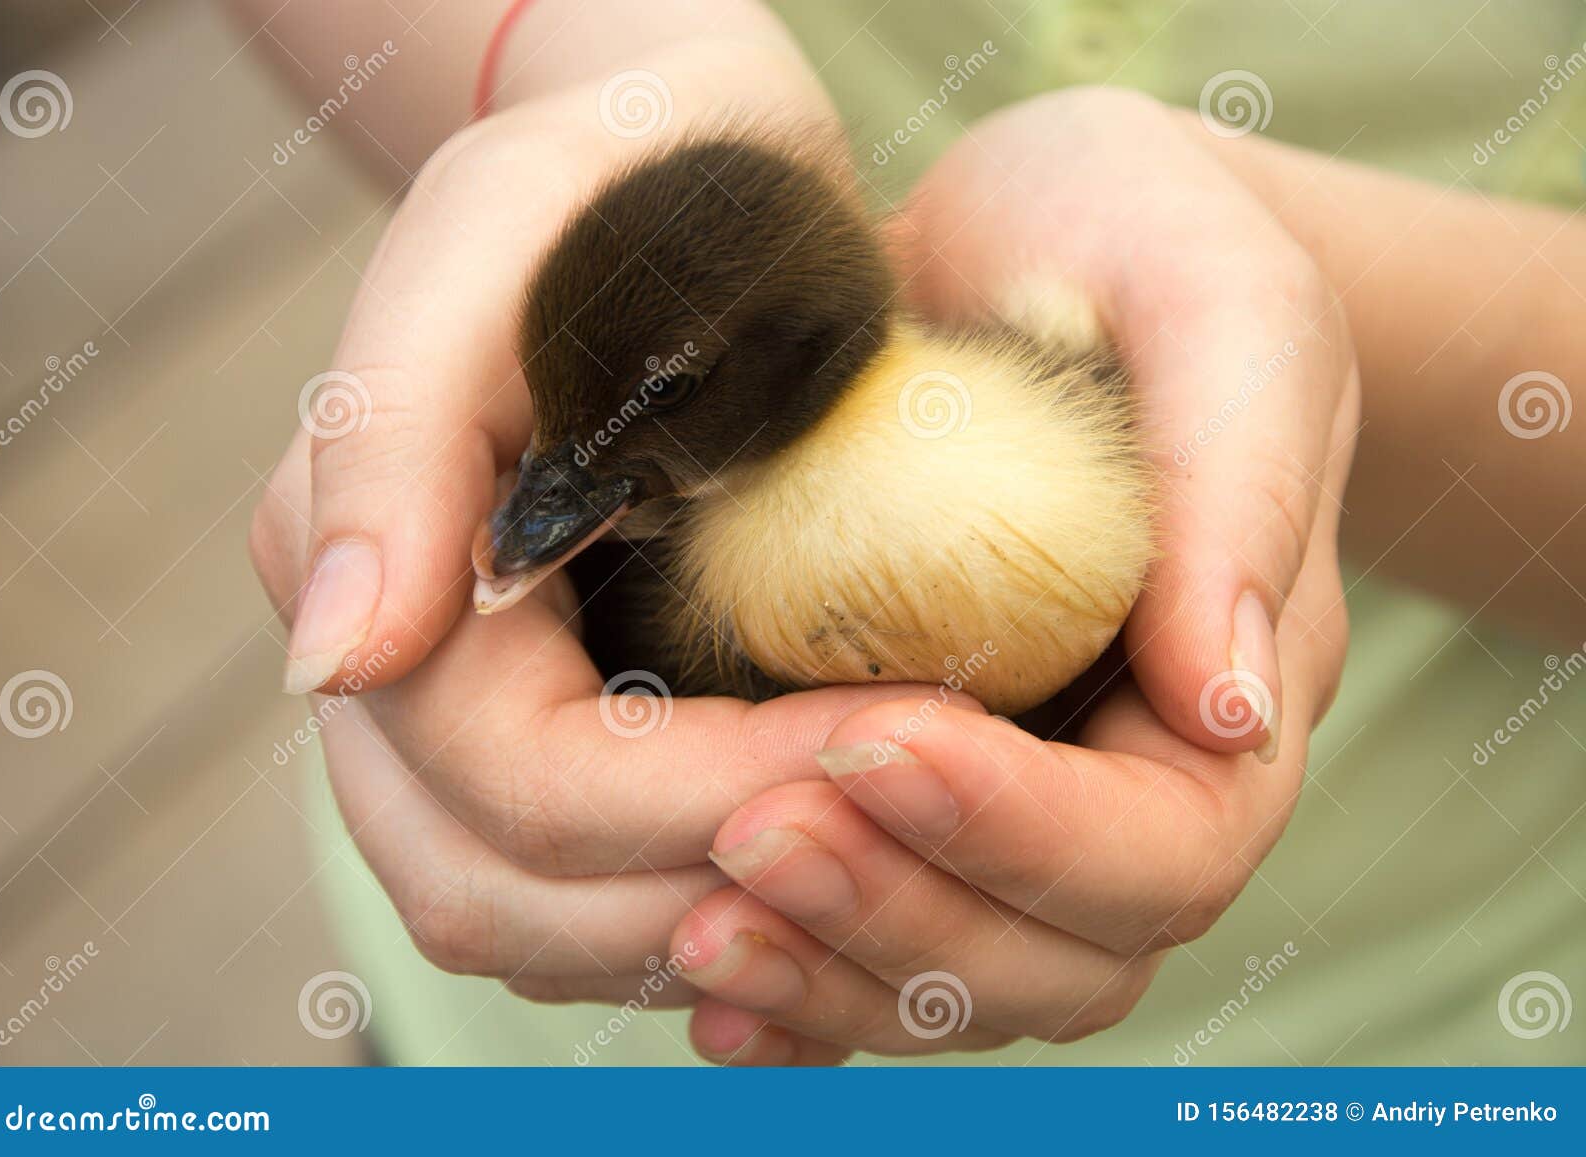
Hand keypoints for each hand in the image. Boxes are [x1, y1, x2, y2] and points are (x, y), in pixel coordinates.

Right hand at [248, 47, 931, 1029]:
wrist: (684, 178)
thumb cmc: (608, 183)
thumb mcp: (496, 237)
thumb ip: (390, 437)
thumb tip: (330, 664)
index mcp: (364, 567)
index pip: (515, 777)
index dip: (698, 794)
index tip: (883, 743)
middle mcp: (394, 678)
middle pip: (507, 893)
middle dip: (711, 887)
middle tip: (901, 836)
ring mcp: (464, 726)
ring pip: (549, 926)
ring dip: (715, 929)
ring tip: (875, 873)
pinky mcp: (552, 738)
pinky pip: (602, 897)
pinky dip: (712, 913)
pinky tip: (822, 879)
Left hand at [669, 88, 1357, 1062]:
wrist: (1024, 242)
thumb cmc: (1134, 245)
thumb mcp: (1216, 307)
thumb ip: (1236, 487)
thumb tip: (1228, 704)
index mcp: (1230, 693)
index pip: (1165, 848)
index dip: (1026, 829)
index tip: (877, 733)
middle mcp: (1131, 782)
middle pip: (1060, 958)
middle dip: (905, 916)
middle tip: (749, 839)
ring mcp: (1018, 806)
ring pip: (957, 979)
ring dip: (827, 969)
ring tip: (695, 923)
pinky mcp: (912, 796)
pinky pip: (870, 945)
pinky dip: (793, 985)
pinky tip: (697, 977)